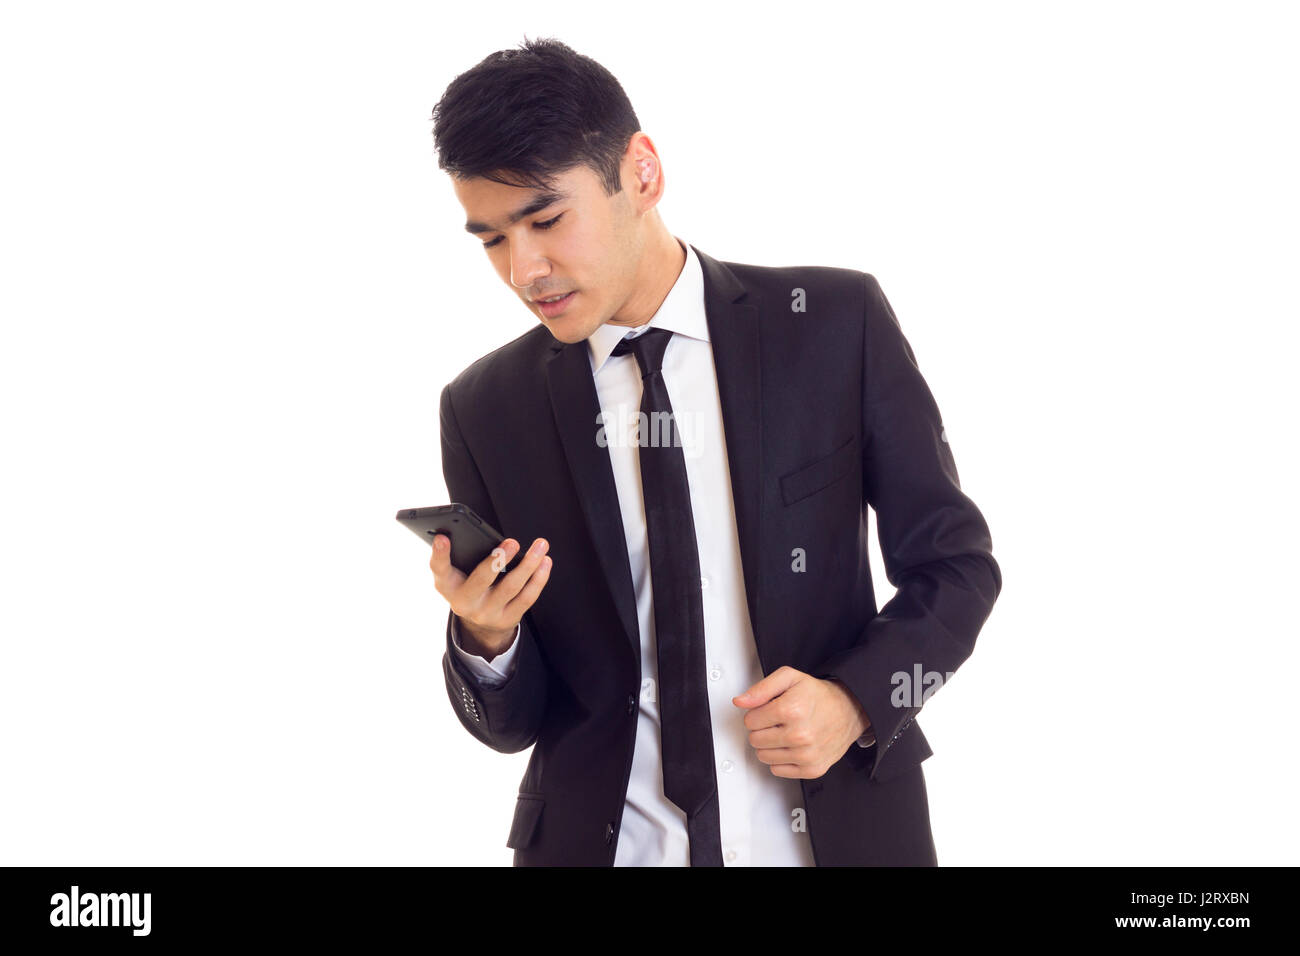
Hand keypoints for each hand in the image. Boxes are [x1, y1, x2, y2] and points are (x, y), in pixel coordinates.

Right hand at [429, 535, 551, 657]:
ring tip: (540, 546)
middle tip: (512, 542)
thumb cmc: (469, 587)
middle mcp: (465, 602)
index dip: (439, 554)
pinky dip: (538, 578)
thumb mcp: (457, 575)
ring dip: (529, 564)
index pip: (439, 569)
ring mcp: (487, 613)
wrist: (480, 626)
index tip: (442, 538)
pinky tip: (545, 562)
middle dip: (498, 559)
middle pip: (481, 579)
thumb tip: (480, 533)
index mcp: (447, 585)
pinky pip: (527, 598)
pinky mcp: (507, 619)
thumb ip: (461, 556)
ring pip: (511, 587)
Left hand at [733, 667, 870, 778]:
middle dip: (762, 729)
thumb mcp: (789, 678)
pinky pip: (777, 770)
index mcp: (792, 710)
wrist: (849, 710)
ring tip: (785, 733)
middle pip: (755, 740)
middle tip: (777, 722)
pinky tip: (792, 746)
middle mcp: (800, 735)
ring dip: (770, 745)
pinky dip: (781, 759)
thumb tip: (741, 702)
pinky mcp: (812, 769)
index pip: (750, 720)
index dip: (757, 714)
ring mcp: (807, 754)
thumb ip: (761, 688)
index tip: (768, 710)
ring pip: (763, 757)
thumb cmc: (819, 695)